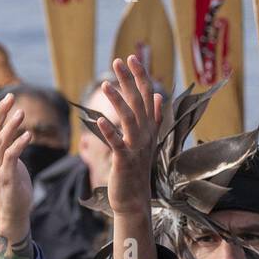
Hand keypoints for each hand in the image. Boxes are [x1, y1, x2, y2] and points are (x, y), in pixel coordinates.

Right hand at [0, 90, 32, 249]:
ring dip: (11, 125)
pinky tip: (29, 135)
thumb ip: (9, 148)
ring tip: (21, 112)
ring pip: (1, 141)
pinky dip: (19, 144)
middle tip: (11, 97)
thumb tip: (13, 132)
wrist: (12, 214)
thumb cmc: (13, 188)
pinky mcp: (6, 177)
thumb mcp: (10, 163)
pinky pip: (11, 156)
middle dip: (0, 112)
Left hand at [97, 56, 161, 217]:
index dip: (140, 76)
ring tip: (106, 85)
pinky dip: (109, 132)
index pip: (147, 95)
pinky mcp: (125, 162)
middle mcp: (146, 135)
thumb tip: (159, 96)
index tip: (131, 57)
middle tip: (118, 61)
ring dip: (118, 101)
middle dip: (129, 80)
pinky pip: (117, 144)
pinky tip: (99, 120)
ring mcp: (137, 148)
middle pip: (139, 102)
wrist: (134, 200)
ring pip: (129, 119)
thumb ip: (154, 118)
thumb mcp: (147, 141)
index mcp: (150, 128)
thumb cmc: (137, 170)